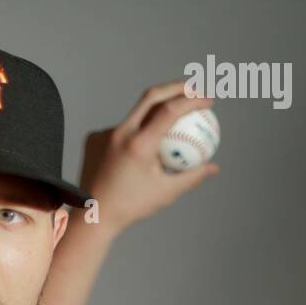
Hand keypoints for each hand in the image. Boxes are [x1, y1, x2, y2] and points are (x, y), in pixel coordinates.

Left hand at [79, 81, 219, 237]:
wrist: (92, 217)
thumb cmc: (131, 208)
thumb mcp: (165, 193)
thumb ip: (192, 177)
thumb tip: (213, 167)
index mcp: (139, 144)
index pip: (170, 109)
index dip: (193, 100)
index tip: (208, 102)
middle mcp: (120, 133)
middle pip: (152, 96)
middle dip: (176, 87)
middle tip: (193, 90)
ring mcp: (105, 134)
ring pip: (135, 114)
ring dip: (153, 113)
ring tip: (168, 123)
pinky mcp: (94, 139)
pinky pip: (120, 130)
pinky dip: (134, 133)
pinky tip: (138, 148)